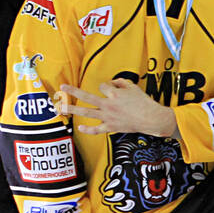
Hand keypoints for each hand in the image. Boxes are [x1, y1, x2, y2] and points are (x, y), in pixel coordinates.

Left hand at [60, 79, 177, 136]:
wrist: (151, 119)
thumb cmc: (144, 103)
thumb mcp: (134, 88)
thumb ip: (121, 82)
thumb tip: (113, 82)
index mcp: (114, 94)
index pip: (103, 86)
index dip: (106, 86)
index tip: (112, 89)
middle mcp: (108, 104)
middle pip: (86, 96)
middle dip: (73, 91)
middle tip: (63, 87)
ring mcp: (108, 117)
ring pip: (87, 112)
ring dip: (73, 110)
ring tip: (62, 107)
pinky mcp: (111, 127)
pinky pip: (97, 129)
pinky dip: (88, 130)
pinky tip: (80, 128)